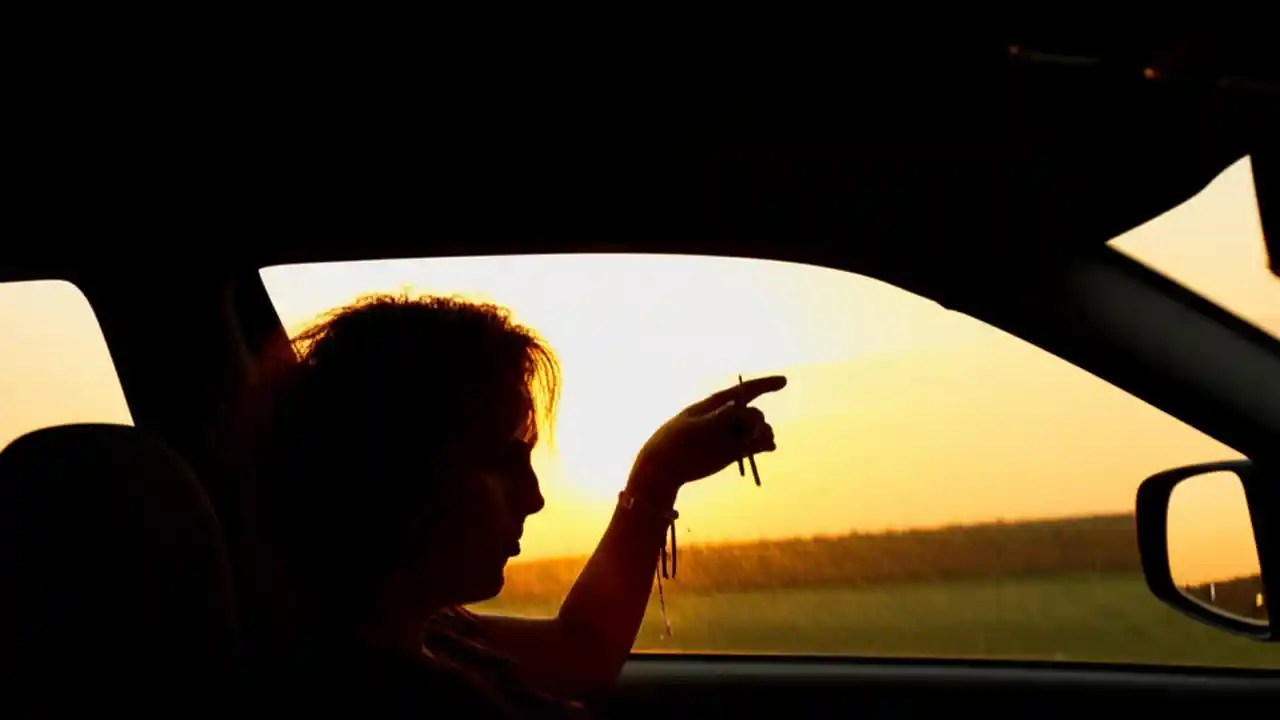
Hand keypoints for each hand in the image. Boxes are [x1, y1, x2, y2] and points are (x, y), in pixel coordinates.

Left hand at [627, 375, 786, 497]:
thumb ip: (718, 419)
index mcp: (717, 405)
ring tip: (761, 442)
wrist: (667, 466)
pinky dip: (765, 444)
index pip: (745, 391)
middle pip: (753, 414)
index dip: (765, 384)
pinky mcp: (735, 451)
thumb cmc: (677, 441)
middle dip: (757, 422)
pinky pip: (756, 445)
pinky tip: (768, 447)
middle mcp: (728, 418)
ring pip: (758, 429)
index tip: (784, 382)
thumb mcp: (695, 427)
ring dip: (764, 433)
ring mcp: (732, 435)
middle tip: (750, 434)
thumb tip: (738, 408)